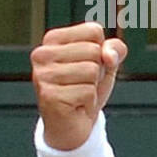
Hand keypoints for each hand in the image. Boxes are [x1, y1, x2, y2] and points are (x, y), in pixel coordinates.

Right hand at [31, 22, 127, 149]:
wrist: (73, 126)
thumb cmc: (87, 89)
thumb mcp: (106, 65)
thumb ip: (114, 50)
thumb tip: (107, 55)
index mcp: (52, 39)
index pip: (93, 30)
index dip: (101, 51)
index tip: (87, 65)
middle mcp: (42, 54)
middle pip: (94, 50)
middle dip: (98, 71)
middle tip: (83, 83)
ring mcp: (42, 75)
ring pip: (92, 70)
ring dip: (93, 86)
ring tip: (79, 93)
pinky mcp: (49, 95)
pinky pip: (88, 91)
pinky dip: (89, 101)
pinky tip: (76, 105)